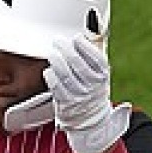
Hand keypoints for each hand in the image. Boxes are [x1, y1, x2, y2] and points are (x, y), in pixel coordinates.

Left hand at [44, 34, 130, 152]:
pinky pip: (56, 87)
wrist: (90, 117)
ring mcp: (79, 95)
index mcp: (103, 76)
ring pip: (66, 75)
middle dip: (66, 50)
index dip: (85, 46)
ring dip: (57, 61)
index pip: (96, 59)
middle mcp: (92, 86)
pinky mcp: (66, 102)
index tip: (76, 37)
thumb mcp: (98, 74)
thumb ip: (92, 56)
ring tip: (52, 53)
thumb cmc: (92, 89)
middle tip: (59, 41)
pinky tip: (49, 70)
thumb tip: (84, 34)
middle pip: (78, 64)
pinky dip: (51, 76)